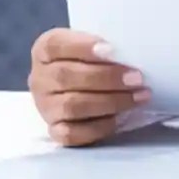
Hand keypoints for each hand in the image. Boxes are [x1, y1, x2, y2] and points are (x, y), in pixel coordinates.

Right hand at [27, 28, 151, 146]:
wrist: (79, 87)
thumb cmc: (93, 61)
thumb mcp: (94, 46)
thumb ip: (105, 48)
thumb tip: (131, 53)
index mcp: (45, 50)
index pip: (56, 45)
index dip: (83, 47)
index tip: (112, 50)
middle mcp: (40, 79)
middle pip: (66, 76)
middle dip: (106, 77)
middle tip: (137, 78)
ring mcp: (45, 107)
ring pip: (72, 106)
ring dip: (110, 102)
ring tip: (139, 97)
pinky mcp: (54, 130)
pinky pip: (72, 134)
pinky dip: (99, 127)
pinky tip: (121, 118)